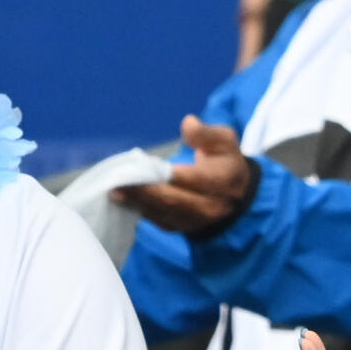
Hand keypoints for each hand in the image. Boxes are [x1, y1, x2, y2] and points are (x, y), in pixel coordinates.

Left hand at [112, 116, 253, 233]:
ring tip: (115, 190)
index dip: (167, 175)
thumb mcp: (224, 141)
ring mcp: (195, 220)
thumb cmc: (225, 161)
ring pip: (162, 213)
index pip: (194, 179)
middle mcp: (211, 206)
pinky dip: (139, 208)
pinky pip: (156, 219)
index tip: (144, 166)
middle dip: (144, 192)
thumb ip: (206, 133)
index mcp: (224, 181)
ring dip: (137, 202)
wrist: (235, 194)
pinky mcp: (180, 227)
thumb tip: (188, 123)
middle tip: (118, 182)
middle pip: (173, 201)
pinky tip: (124, 198)